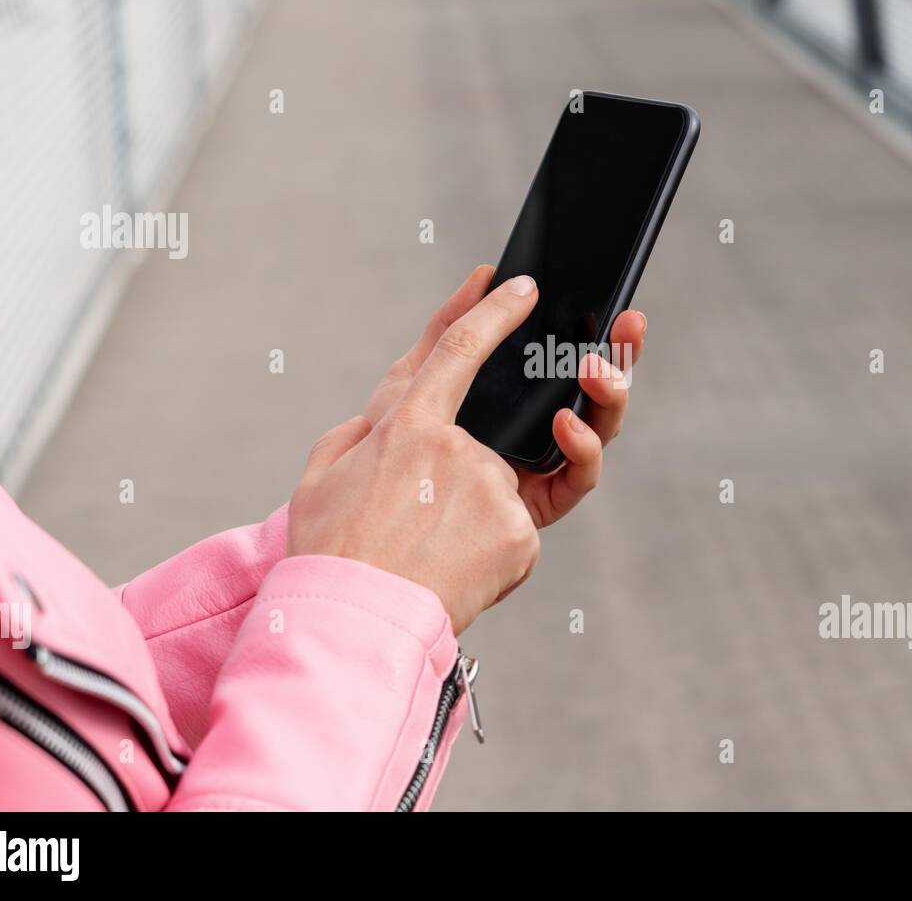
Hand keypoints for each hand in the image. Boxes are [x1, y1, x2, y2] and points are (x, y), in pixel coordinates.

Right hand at [288, 275, 542, 633]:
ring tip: (435, 548)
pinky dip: (489, 548)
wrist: (354, 626)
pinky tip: (452, 572)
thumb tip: (385, 419)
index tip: (519, 286)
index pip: (457, 349)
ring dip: (476, 512)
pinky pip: (518, 528)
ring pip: (504, 484)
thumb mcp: (322, 476)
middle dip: (550, 401)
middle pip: (498, 430)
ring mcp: (493, 490)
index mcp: (406, 426)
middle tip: (589, 378)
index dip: (490, 311)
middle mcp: (457, 449)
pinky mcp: (520, 533)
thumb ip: (358, 435)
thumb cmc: (331, 554)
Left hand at [363, 265, 648, 526]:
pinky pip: (577, 476)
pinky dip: (581, 447)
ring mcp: (536, 473)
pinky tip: (566, 423)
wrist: (365, 558)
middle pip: (588, 391)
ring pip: (593, 428)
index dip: (595, 335)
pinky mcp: (537, 511)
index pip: (554, 362)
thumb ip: (448, 330)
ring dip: (607, 393)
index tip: (617, 308)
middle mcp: (527, 436)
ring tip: (596, 368)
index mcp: (502, 405)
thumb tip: (487, 276)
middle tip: (629, 324)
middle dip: (617, 354)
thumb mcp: (406, 383)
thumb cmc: (375, 472)